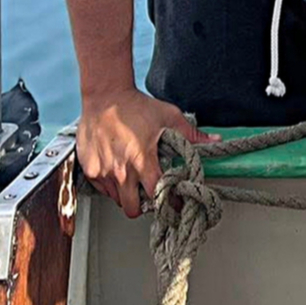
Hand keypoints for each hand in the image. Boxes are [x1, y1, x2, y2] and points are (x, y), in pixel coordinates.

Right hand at [77, 87, 218, 218]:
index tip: (175, 203)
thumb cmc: (136, 106)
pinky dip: (112, 186)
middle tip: (151, 196)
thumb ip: (192, 134)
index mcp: (142, 160)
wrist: (105, 96)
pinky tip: (120, 170)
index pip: (158, 194)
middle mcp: (121, 170)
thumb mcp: (169, 117)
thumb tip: (215, 141)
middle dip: (144, 206)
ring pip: (117, 199)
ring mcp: (103, 171)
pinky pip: (103, 189)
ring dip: (127, 195)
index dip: (169, 201)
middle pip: (133, 208)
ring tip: (135, 180)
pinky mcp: (89, 170)